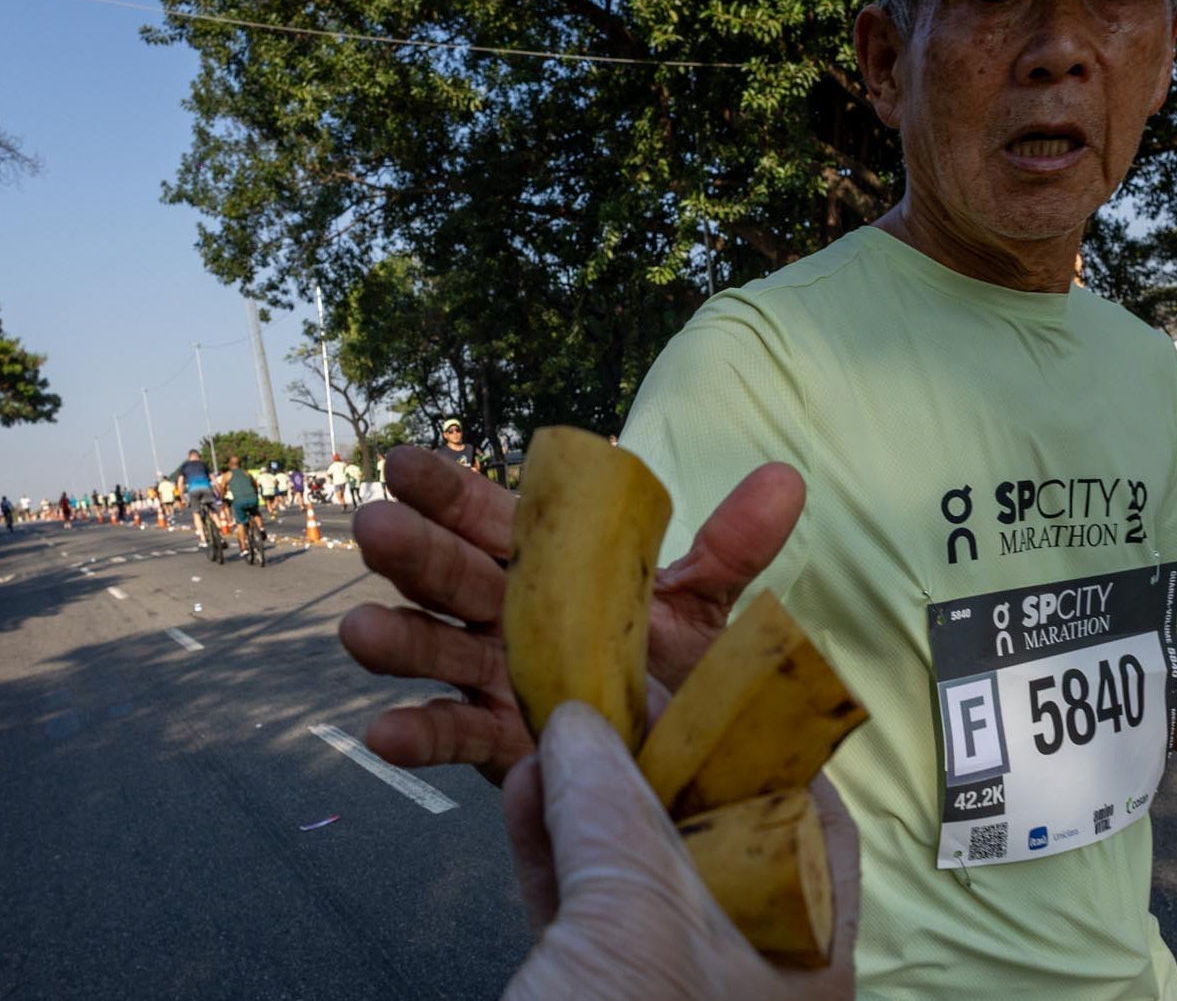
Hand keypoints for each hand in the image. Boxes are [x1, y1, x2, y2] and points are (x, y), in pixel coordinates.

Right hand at [339, 445, 805, 784]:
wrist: (684, 747)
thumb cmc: (676, 659)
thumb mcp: (705, 603)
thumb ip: (732, 546)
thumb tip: (787, 479)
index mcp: (547, 562)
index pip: (490, 513)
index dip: (448, 487)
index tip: (405, 461)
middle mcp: (506, 611)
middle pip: (450, 574)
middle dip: (412, 550)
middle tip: (376, 524)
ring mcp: (492, 676)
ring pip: (434, 650)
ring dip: (396, 638)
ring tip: (358, 631)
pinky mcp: (496, 741)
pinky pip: (451, 735)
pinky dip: (416, 735)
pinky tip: (382, 733)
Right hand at [502, 702, 857, 999]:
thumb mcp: (632, 921)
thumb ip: (610, 810)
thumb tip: (580, 726)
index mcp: (802, 965)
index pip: (812, 829)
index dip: (769, 751)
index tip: (722, 695)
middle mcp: (741, 974)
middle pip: (711, 836)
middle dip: (657, 761)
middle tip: (620, 696)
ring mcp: (662, 987)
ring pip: (631, 866)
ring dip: (587, 793)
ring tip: (557, 726)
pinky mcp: (588, 995)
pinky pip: (574, 905)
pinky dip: (547, 846)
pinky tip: (523, 789)